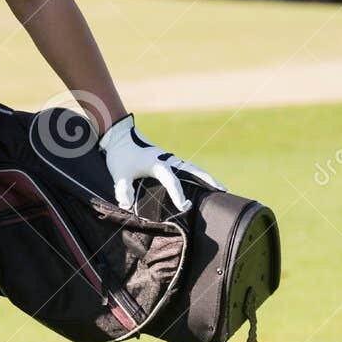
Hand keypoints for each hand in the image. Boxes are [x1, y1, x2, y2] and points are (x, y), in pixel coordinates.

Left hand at [98, 113, 224, 212]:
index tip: (185, 206)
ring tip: (220, 188)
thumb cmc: (120, 155)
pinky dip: (198, 175)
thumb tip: (126, 205)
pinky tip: (203, 183)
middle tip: (223, 190)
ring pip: (192, 168)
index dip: (178, 194)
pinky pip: (187, 168)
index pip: (172, 181)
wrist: (119, 136)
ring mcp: (169, 159)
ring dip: (206, 177)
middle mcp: (167, 160)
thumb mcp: (119, 174)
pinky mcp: (166, 159)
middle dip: (208, 180)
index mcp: (157, 164)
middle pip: (193, 170)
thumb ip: (123, 190)